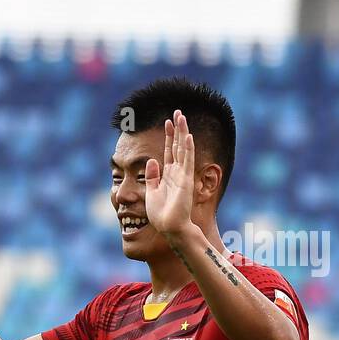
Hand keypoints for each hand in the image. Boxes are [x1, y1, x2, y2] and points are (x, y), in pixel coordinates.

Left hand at [144, 110, 195, 239]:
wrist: (169, 227)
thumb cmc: (161, 213)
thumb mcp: (151, 191)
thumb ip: (152, 176)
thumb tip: (151, 160)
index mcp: (168, 174)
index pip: (169, 151)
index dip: (168, 136)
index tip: (167, 122)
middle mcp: (177, 172)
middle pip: (177, 146)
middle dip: (177, 129)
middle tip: (177, 112)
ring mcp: (182, 175)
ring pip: (183, 149)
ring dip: (182, 133)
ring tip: (182, 116)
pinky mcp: (185, 180)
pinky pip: (187, 161)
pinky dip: (187, 148)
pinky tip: (187, 136)